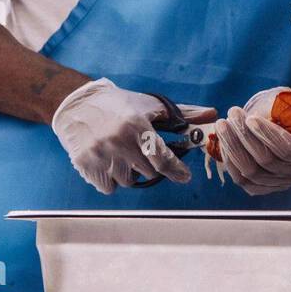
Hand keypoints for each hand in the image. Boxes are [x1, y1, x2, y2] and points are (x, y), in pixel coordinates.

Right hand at [51, 78, 216, 194]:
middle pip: (148, 172)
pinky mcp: (85, 165)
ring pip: (128, 181)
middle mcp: (118, 141)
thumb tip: (213, 114)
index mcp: (137, 125)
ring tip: (122, 152)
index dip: (176, 170)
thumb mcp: (151, 105)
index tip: (185, 177)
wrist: (78, 104)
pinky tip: (108, 160)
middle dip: (150, 165)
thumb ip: (184, 113)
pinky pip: (109, 187)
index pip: (162, 157)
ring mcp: (100, 155)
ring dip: (130, 172)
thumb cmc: (120, 104)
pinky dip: (111, 179)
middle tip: (141, 151)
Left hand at [212, 87, 290, 195]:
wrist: (287, 125)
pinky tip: (223, 141)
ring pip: (250, 171)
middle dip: (245, 136)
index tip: (251, 117)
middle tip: (233, 113)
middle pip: (265, 161)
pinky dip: (229, 160)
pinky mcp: (259, 187)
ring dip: (232, 146)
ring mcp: (276, 184)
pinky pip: (241, 179)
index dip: (268, 135)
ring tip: (224, 124)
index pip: (287, 150)